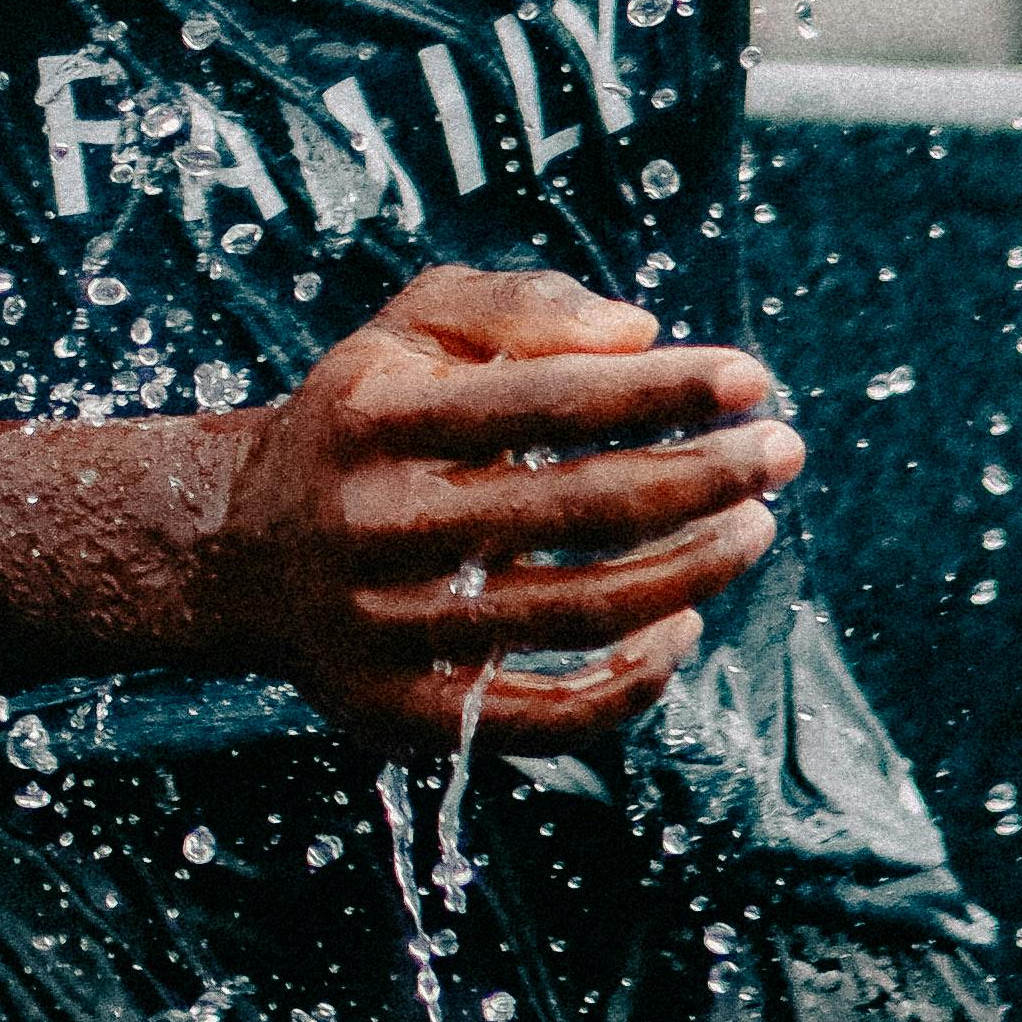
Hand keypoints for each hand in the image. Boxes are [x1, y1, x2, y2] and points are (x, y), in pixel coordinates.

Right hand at [203, 260, 800, 750]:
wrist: (239, 549)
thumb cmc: (359, 421)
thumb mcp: (408, 331)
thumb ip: (518, 307)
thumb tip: (640, 334)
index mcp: (377, 414)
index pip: (545, 398)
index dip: (659, 389)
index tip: (751, 377)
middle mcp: (379, 520)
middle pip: (575, 507)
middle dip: (701, 476)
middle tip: (781, 453)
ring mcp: (390, 627)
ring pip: (577, 612)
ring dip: (690, 571)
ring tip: (753, 528)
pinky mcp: (405, 713)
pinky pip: (546, 714)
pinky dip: (631, 682)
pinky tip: (680, 627)